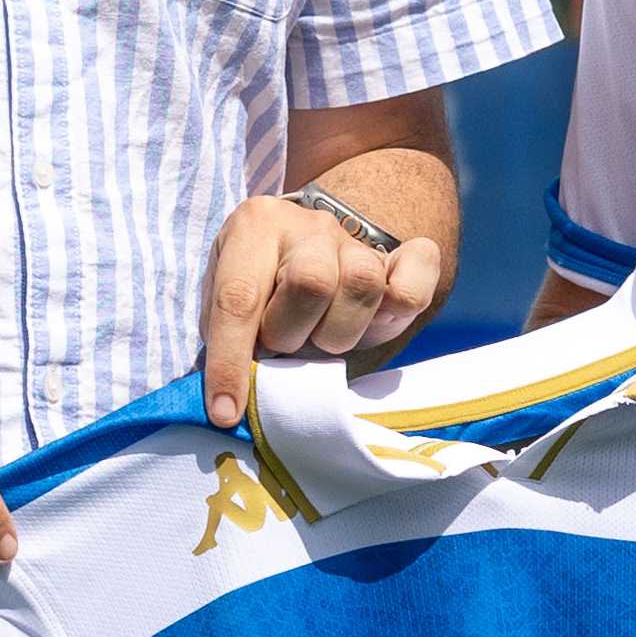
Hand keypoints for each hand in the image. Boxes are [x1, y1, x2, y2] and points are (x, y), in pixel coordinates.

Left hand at [200, 191, 449, 427]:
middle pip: (312, 282)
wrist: (310, 245)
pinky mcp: (399, 257)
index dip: (231, 361)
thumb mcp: (225, 298)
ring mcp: (356, 240)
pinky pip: (411, 287)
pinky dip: (398, 310)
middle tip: (282, 345)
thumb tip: (226, 403)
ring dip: (338, 332)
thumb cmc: (261, 285)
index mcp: (255, 226)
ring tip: (320, 337)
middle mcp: (308, 225)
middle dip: (291, 334)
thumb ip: (224, 338)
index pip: (239, 297)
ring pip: (363, 284)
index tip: (226, 411)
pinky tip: (374, 322)